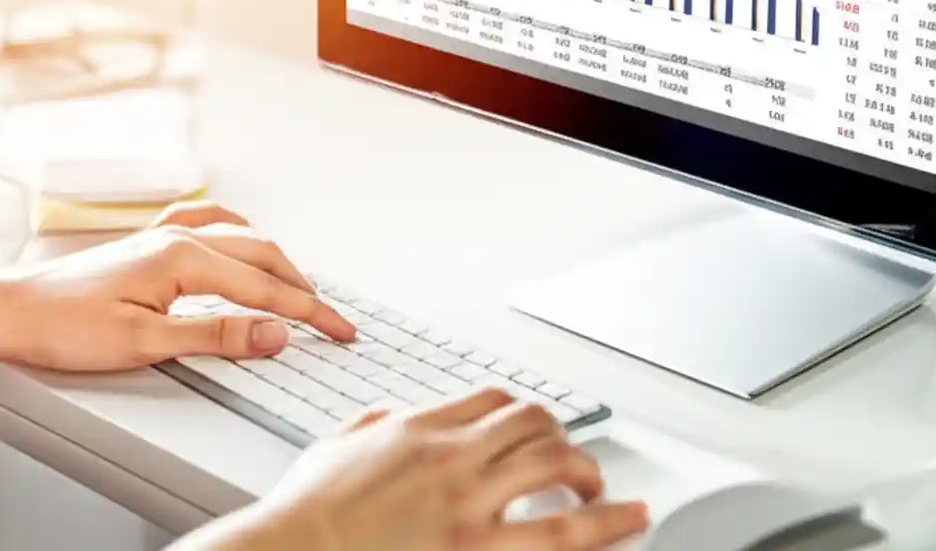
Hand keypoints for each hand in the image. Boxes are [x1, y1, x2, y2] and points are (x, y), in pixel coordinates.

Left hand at [4, 201, 355, 371]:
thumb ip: (217, 334)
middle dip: (303, 288)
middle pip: (263, 256)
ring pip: (241, 237)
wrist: (11, 310)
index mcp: (184, 259)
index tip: (340, 330)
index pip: (265, 290)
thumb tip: (274, 333)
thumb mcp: (147, 342)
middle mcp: (179, 237)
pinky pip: (207, 223)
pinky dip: (237, 233)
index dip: (309, 313)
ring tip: (299, 286)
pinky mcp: (148, 242)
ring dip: (276, 261)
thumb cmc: (65, 326)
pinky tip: (241, 238)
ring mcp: (163, 234)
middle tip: (332, 319)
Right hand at [180, 390, 649, 550]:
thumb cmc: (305, 514)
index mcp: (418, 429)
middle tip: (572, 463)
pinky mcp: (478, 550)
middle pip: (534, 423)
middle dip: (562, 439)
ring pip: (557, 463)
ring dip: (590, 473)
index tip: (534, 429)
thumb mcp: (334, 449)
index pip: (492, 400)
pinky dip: (606, 525)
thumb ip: (369, 429)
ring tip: (604, 492)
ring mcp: (468, 503)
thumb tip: (386, 420)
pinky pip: (560, 533)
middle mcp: (450, 456)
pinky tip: (630, 520)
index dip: (523, 413)